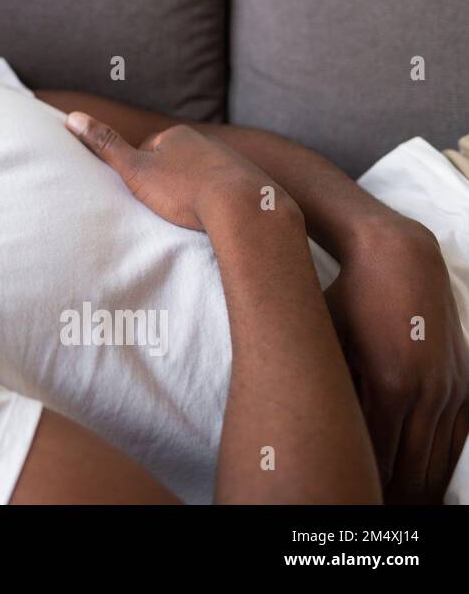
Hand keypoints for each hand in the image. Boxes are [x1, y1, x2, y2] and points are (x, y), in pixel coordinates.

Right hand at [64, 111, 288, 230]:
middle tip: (163, 205)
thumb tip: (72, 117)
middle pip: (178, 161)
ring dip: (195, 190)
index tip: (140, 192)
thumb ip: (105, 145)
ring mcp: (231, 162)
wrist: (242, 207)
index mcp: (177, 136)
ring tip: (189, 214)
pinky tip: (215, 217)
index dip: (141, 171)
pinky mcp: (250, 183)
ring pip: (204, 175)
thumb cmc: (183, 189)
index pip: (150, 149)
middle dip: (170, 179)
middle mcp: (206, 143)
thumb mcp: (135, 169)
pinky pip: (227, 190)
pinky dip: (219, 201)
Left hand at [325, 219, 468, 502]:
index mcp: (390, 384)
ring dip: (418, 489)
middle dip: (392, 498)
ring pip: (439, 459)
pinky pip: (458, 438)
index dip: (364, 486)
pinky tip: (424, 485)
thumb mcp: (324, 339)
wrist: (397, 258)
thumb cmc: (346, 298)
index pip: (379, 457)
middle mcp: (429, 391)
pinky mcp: (463, 381)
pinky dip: (441, 466)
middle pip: (414, 469)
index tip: (344, 503)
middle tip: (366, 514)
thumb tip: (318, 436)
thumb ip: (325, 385)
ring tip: (393, 508)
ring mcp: (451, 387)